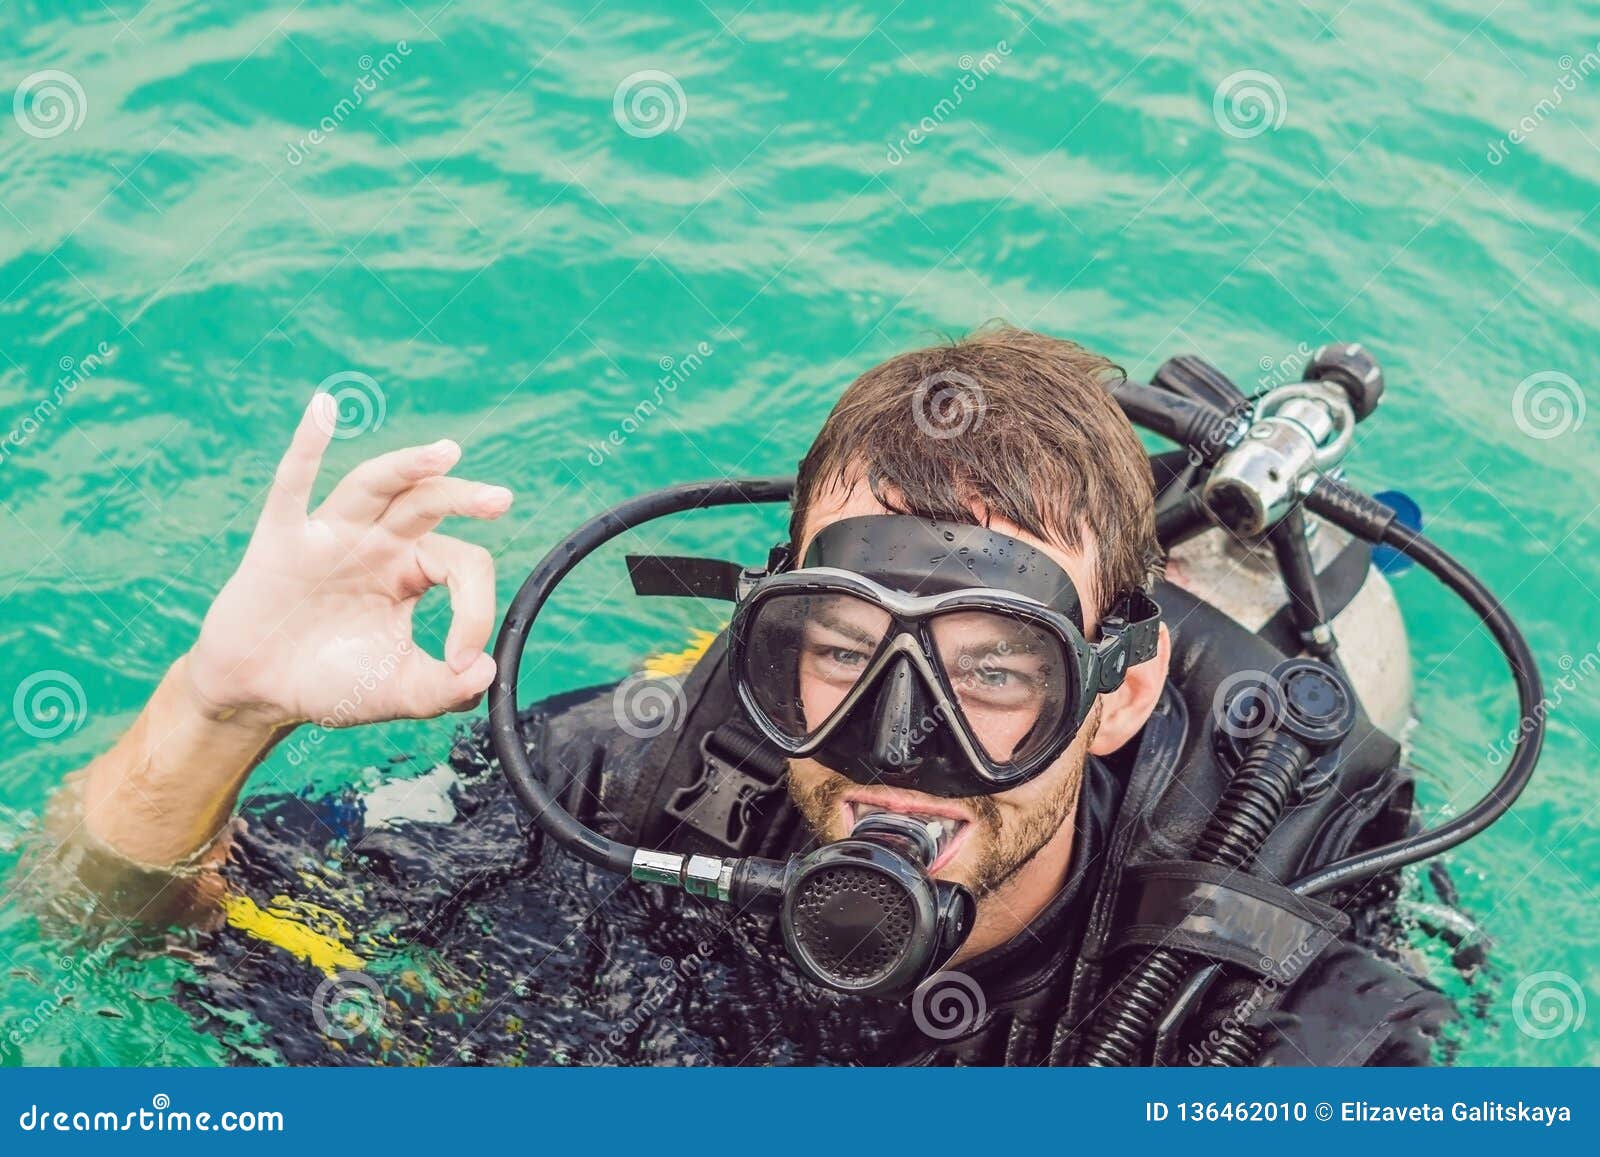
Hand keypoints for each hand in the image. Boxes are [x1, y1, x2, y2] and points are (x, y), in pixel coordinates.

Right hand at [186, 393, 511, 729]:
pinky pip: (293, 484)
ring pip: (374, 485)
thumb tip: (485, 671)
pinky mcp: (283, 538)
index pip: (462, 566)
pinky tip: (325, 407)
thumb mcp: (396, 692)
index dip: (474, 610)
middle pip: (428, 503)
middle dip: (465, 497)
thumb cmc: (330, 682)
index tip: (459, 659)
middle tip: (502, 499)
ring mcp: (331, 534)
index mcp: (413, 571)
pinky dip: (307, 444)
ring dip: (409, 465)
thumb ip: (443, 689)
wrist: (259, 694)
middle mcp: (378, 541)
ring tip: (447, 453)